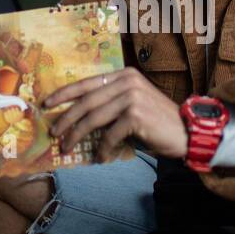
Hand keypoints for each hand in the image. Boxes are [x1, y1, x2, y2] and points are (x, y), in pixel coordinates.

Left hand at [43, 69, 188, 163]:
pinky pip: (110, 135)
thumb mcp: (132, 105)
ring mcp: (132, 97)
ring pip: (94, 118)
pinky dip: (102, 148)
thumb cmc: (157, 122)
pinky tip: (99, 158)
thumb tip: (78, 116)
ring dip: (78, 135)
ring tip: (68, 147)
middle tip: (54, 133)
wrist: (187, 132)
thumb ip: (110, 103)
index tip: (47, 103)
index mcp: (124, 75)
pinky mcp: (136, 115)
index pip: (87, 83)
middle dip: (66, 118)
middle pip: (86, 102)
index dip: (64, 93)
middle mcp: (127, 82)